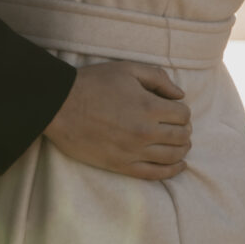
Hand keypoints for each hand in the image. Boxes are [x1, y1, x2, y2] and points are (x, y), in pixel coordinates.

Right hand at [43, 60, 190, 179]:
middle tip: (179, 126)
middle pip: (181, 136)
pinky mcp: (122, 166)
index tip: (175, 108)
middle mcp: (145, 132)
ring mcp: (133, 152)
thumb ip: (158, 78)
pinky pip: (155, 174)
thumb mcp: (127, 69)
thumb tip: (180, 95)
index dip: (182, 110)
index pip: (182, 114)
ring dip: (182, 149)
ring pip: (172, 156)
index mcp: (148, 106)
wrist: (60, 106)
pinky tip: (179, 165)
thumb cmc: (93, 83)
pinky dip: (172, 171)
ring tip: (181, 143)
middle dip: (184, 130)